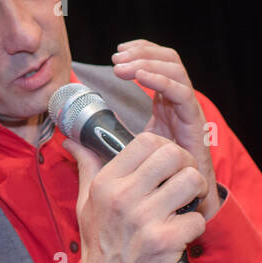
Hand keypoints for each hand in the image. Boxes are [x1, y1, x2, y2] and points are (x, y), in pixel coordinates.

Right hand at [62, 131, 206, 262]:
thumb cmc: (99, 243)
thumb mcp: (85, 202)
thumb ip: (87, 167)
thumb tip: (74, 141)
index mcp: (106, 183)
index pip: (146, 141)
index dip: (164, 147)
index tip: (167, 163)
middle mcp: (124, 197)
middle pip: (173, 155)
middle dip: (187, 165)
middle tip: (184, 180)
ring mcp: (145, 218)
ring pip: (192, 181)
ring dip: (196, 192)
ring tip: (187, 203)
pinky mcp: (165, 240)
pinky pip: (197, 218)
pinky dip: (195, 226)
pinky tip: (181, 233)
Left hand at [111, 39, 220, 220]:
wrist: (182, 209)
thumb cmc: (155, 184)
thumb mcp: (121, 158)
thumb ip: (96, 147)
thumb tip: (67, 141)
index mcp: (162, 107)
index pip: (157, 65)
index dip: (140, 53)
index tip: (116, 54)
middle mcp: (176, 105)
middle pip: (168, 60)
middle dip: (142, 52)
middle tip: (117, 57)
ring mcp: (187, 113)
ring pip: (175, 70)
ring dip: (147, 62)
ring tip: (122, 67)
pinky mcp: (194, 124)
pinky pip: (182, 94)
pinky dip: (161, 80)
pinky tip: (141, 78)